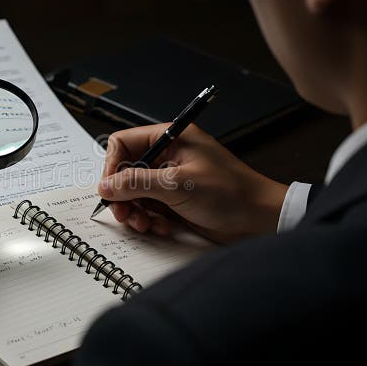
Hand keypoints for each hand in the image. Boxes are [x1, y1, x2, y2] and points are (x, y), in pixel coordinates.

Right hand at [98, 123, 287, 242]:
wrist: (260, 219)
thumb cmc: (232, 193)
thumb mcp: (178, 185)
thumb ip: (137, 183)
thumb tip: (106, 185)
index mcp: (171, 138)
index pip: (124, 143)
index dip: (112, 166)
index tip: (109, 190)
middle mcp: (168, 155)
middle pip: (126, 170)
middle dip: (122, 195)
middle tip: (124, 213)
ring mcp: (171, 178)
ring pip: (134, 192)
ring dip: (135, 211)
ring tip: (144, 224)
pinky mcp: (175, 199)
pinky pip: (148, 208)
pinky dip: (150, 219)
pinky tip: (161, 227)